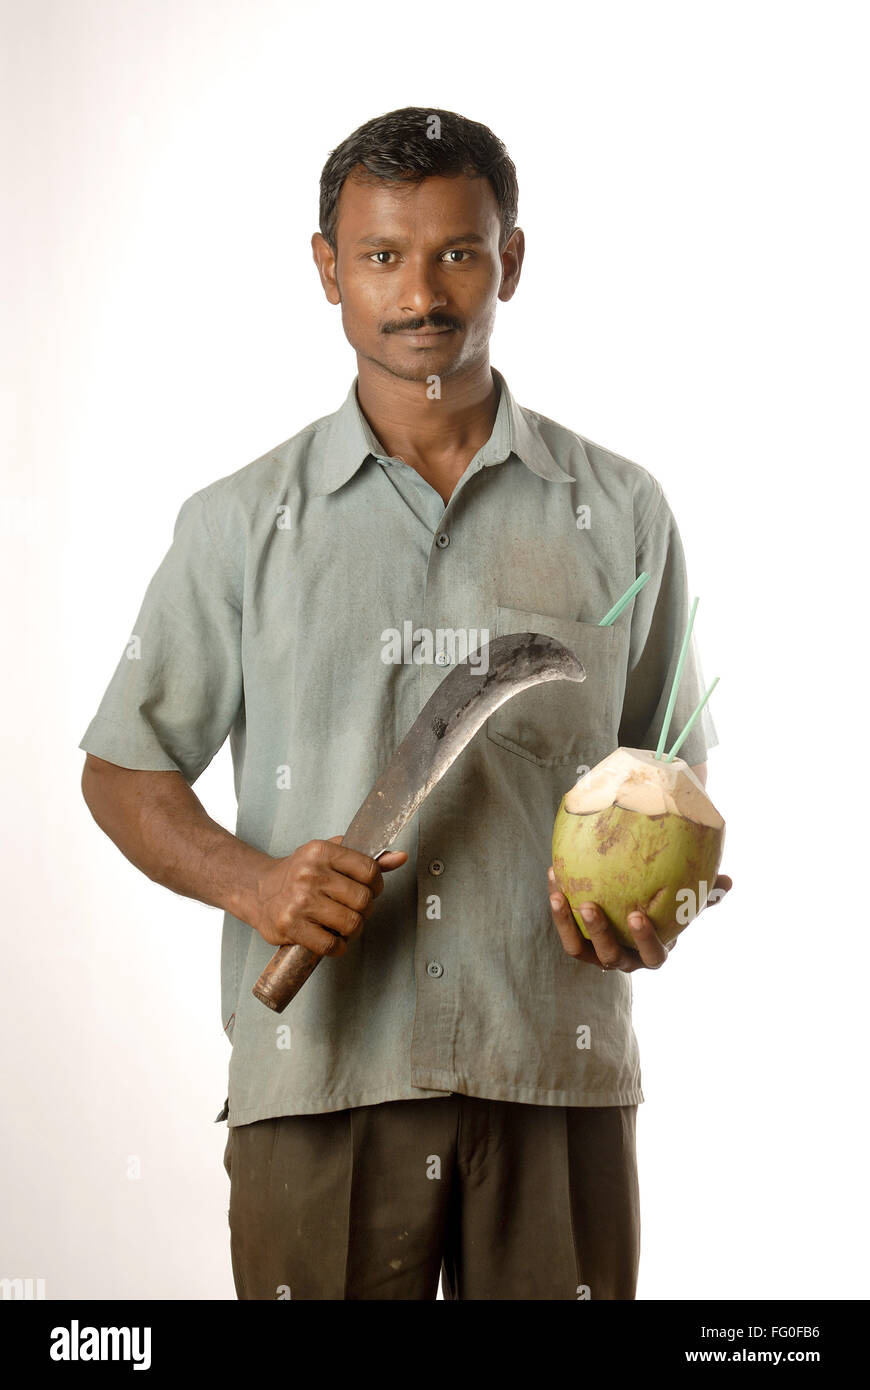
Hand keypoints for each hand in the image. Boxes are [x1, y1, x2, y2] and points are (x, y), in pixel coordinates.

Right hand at [253, 834, 407, 953]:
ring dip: (353, 930)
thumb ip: (364, 858)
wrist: (257, 890)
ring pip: (351, 924)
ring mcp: (299, 901)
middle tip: (355, 910)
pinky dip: (338, 947)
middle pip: (363, 900)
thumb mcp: (328, 857)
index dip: (377, 884)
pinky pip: (331, 944)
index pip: (369, 869)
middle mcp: (310, 874)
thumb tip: (401, 857)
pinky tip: (331, 939)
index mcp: (321, 852)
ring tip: (343, 925)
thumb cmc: (298, 873)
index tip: (370, 890)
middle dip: (365, 910)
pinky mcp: (290, 926)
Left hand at [547, 867, 732, 972]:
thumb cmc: (665, 912)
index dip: (644, 939)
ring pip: (580, 949)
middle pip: (611, 956)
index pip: (652, 955)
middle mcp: (625, 960)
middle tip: (590, 904)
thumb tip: (728, 882)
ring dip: (568, 923)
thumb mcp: (684, 906)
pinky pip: (565, 931)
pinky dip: (558, 910)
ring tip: (560, 895)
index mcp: (653, 954)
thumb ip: (703, 896)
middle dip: (599, 933)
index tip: (637, 915)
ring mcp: (598, 956)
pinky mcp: (578, 945)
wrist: (630, 917)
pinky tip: (554, 876)